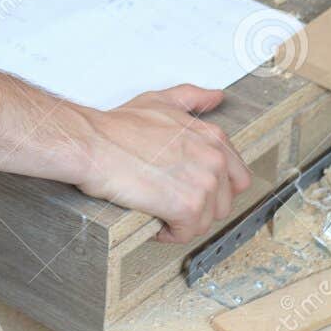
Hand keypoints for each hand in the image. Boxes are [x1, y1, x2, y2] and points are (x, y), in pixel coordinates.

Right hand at [77, 85, 252, 242]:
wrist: (93, 144)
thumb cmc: (118, 127)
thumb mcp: (160, 101)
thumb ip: (192, 98)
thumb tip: (215, 97)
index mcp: (212, 138)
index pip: (237, 177)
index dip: (213, 189)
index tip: (192, 190)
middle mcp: (214, 159)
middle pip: (223, 203)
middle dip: (198, 207)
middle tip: (171, 203)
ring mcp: (203, 184)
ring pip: (205, 221)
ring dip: (182, 222)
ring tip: (159, 211)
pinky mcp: (187, 207)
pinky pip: (187, 233)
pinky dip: (168, 233)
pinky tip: (154, 222)